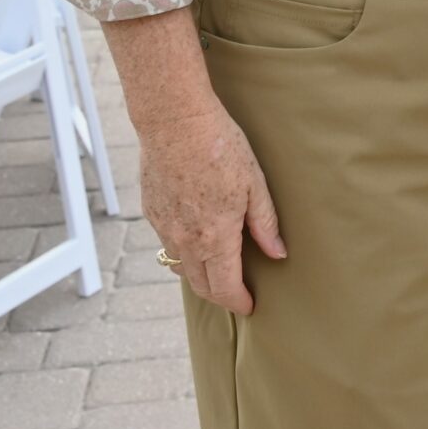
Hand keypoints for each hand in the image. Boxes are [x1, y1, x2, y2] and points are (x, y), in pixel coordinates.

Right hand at [137, 101, 285, 314]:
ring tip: (217, 269)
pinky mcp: (150, 212)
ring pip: (180, 267)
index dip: (238, 302)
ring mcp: (164, 227)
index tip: (249, 306)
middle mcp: (185, 240)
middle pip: (200, 285)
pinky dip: (182, 250)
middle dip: (219, 295)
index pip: (225, 288)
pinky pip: (167, 243)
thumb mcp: (254, 183)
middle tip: (236, 294)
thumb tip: (277, 253)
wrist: (175, 122)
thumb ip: (264, 223)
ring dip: (199, 274)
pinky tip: (196, 237)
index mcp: (215, 237)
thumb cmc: (220, 147)